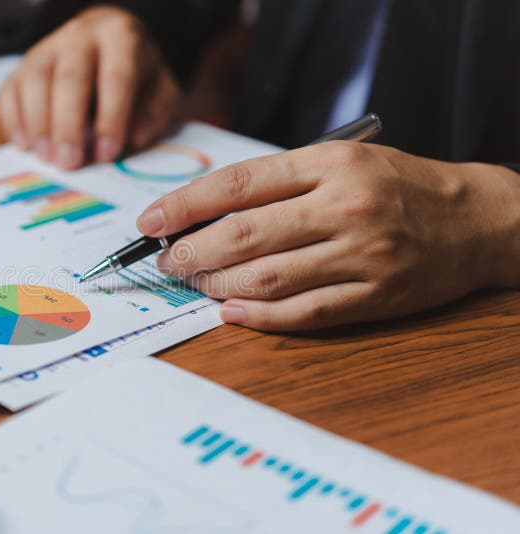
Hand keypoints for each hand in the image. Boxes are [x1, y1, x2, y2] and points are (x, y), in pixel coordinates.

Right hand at [0, 6, 180, 168]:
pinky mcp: (23, 64)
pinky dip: (14, 120)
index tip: (106, 154)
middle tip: (70, 163)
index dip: (111, 118)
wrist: (108, 42)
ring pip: (35, 82)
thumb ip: (154, 112)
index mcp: (121, 37)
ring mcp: (47, 47)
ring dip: (39, 125)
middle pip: (70, 79)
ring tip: (48, 158)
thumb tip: (135, 137)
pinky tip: (26, 145)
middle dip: (68, 126)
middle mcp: (81, 35)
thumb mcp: (160, 89)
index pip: (116, 77)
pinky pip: (10, 90)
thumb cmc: (136, 73)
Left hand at [136, 142, 519, 330]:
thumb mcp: (340, 160)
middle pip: (244, 234)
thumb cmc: (395, 185)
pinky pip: (303, 313)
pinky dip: (258, 317)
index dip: (184, 204)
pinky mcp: (375, 297)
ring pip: (266, 278)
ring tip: (194, 284)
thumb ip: (278, 183)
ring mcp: (362, 255)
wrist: (475, 219)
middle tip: (166, 262)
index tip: (150, 221)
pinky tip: (230, 312)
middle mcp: (345, 206)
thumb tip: (203, 214)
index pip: (238, 183)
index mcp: (330, 163)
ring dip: (217, 285)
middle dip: (191, 252)